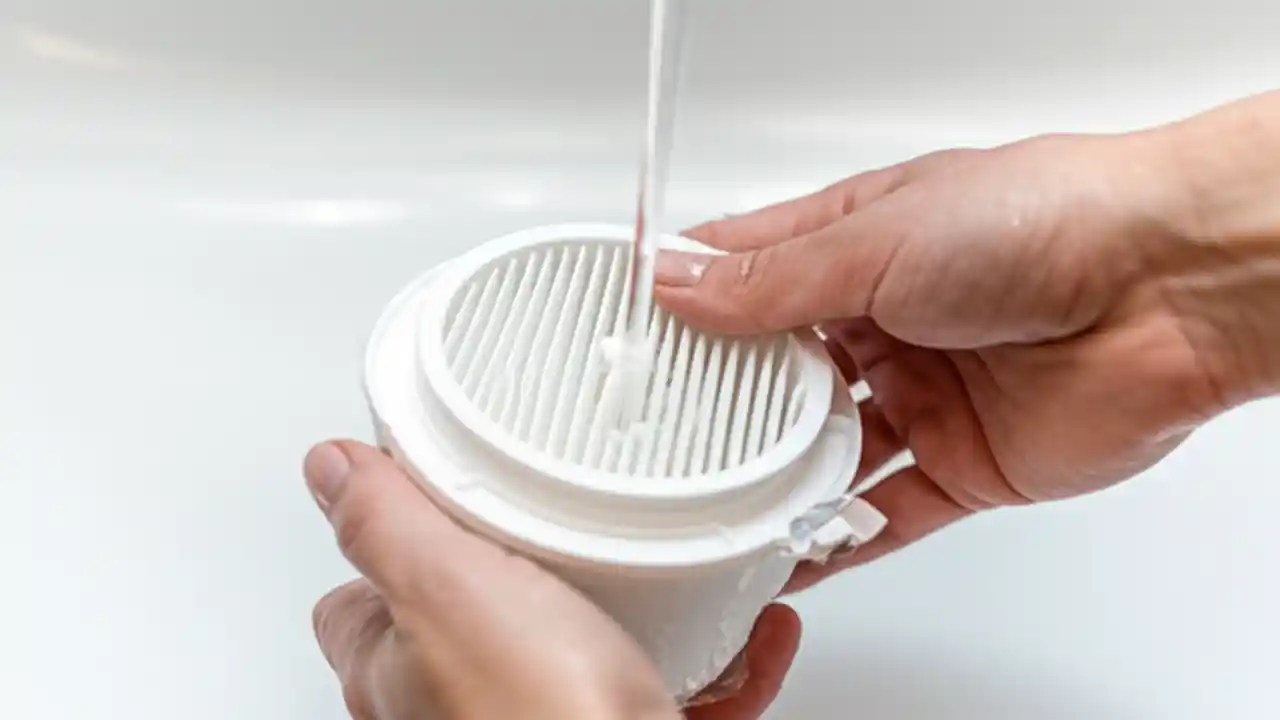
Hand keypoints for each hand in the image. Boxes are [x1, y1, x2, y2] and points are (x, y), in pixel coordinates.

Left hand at [304, 440, 800, 719]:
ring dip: (641, 600)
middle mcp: (462, 707)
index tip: (427, 490)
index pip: (359, 603)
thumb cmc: (536, 719)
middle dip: (532, 564)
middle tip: (566, 512)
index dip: (387, 544)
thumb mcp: (445, 588)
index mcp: (399, 668)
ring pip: (590, 648)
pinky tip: (754, 626)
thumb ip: (384, 525)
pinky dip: (723, 656)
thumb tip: (329, 469)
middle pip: (480, 617)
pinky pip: (681, 688)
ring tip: (674, 554)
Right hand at [655, 93, 1279, 590]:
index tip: (631, 332)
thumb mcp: (876, 237)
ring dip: (775, 477)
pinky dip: (835, 538)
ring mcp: (923, 395)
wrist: (1168, 287)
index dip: (690, 301)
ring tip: (711, 501)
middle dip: (724, 404)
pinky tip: (787, 553)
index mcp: (861, 245)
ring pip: (823, 451)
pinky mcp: (962, 464)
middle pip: (779, 375)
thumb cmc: (1042, 220)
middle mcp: (888, 320)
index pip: (750, 275)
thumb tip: (678, 285)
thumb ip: (771, 281)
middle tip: (657, 432)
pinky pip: (883, 515)